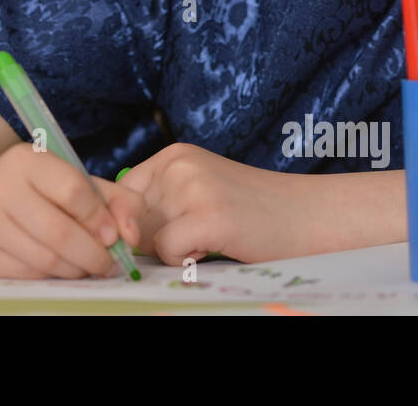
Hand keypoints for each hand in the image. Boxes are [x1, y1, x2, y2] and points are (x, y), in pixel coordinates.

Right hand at [0, 142, 143, 277]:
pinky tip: (59, 269)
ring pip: (44, 260)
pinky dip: (51, 279)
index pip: (73, 190)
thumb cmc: (40, 191)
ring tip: (86, 267)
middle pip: (59, 232)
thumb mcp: (76, 181)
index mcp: (26, 159)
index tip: (115, 236)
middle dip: (93, 255)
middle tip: (108, 264)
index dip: (100, 218)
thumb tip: (132, 235)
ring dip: (75, 270)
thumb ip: (116, 200)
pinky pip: (26, 276)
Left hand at [118, 143, 312, 264]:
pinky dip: (184, 261)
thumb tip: (107, 237)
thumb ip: (156, 206)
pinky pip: (166, 251)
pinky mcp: (210, 215)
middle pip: (127, 220)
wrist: (310, 216)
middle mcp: (178, 164)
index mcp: (172, 156)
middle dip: (148, 241)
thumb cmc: (252, 214)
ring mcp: (194, 187)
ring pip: (144, 238)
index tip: (147, 239)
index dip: (124, 226)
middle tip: (192, 239)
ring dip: (170, 251)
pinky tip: (215, 248)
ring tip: (209, 240)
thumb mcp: (198, 194)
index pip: (114, 195)